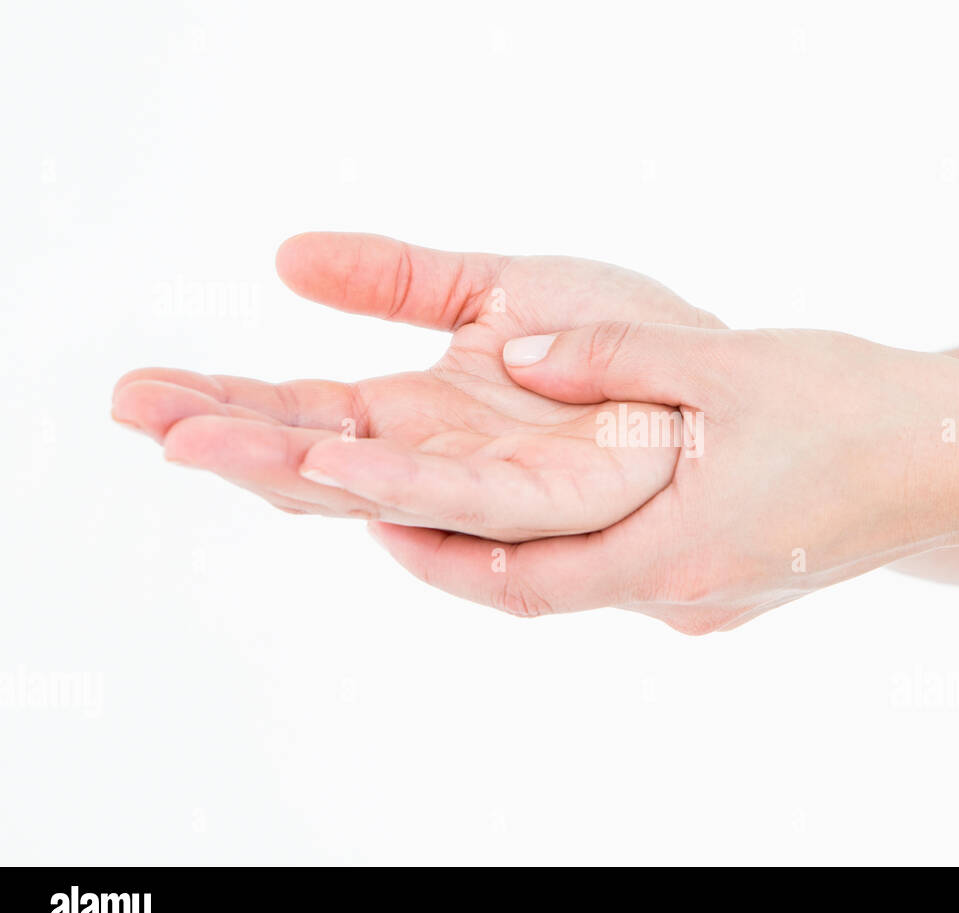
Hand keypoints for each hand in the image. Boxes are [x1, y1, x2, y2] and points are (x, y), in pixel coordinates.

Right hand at [112, 232, 721, 539]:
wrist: (715, 369)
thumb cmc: (614, 335)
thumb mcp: (494, 283)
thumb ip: (397, 275)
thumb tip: (285, 256)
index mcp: (417, 416)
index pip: (302, 414)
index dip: (226, 404)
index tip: (143, 392)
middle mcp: (440, 463)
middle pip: (315, 462)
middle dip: (227, 439)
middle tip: (136, 412)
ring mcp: (489, 490)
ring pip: (370, 492)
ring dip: (282, 470)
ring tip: (199, 443)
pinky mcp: (549, 499)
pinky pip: (463, 502)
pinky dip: (393, 485)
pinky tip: (330, 464)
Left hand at [368, 322, 958, 632]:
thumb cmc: (858, 408)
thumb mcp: (726, 364)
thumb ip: (611, 357)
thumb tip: (519, 353)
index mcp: (677, 556)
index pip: (523, 581)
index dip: (438, 557)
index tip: (367, 520)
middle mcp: (689, 598)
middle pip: (544, 591)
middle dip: (458, 556)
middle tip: (380, 512)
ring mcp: (717, 600)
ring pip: (587, 584)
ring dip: (516, 550)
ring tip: (449, 503)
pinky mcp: (739, 585)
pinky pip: (632, 573)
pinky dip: (577, 543)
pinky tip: (560, 501)